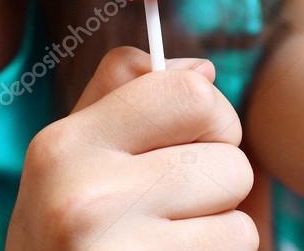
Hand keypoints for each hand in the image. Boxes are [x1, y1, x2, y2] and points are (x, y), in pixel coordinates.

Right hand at [6, 47, 258, 249]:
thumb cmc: (63, 234)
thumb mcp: (68, 160)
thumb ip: (124, 96)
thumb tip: (204, 70)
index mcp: (64, 146)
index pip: (194, 95)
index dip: (211, 118)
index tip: (191, 141)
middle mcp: (86, 200)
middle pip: (231, 162)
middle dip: (217, 184)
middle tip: (172, 207)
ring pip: (241, 223)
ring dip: (217, 235)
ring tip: (165, 244)